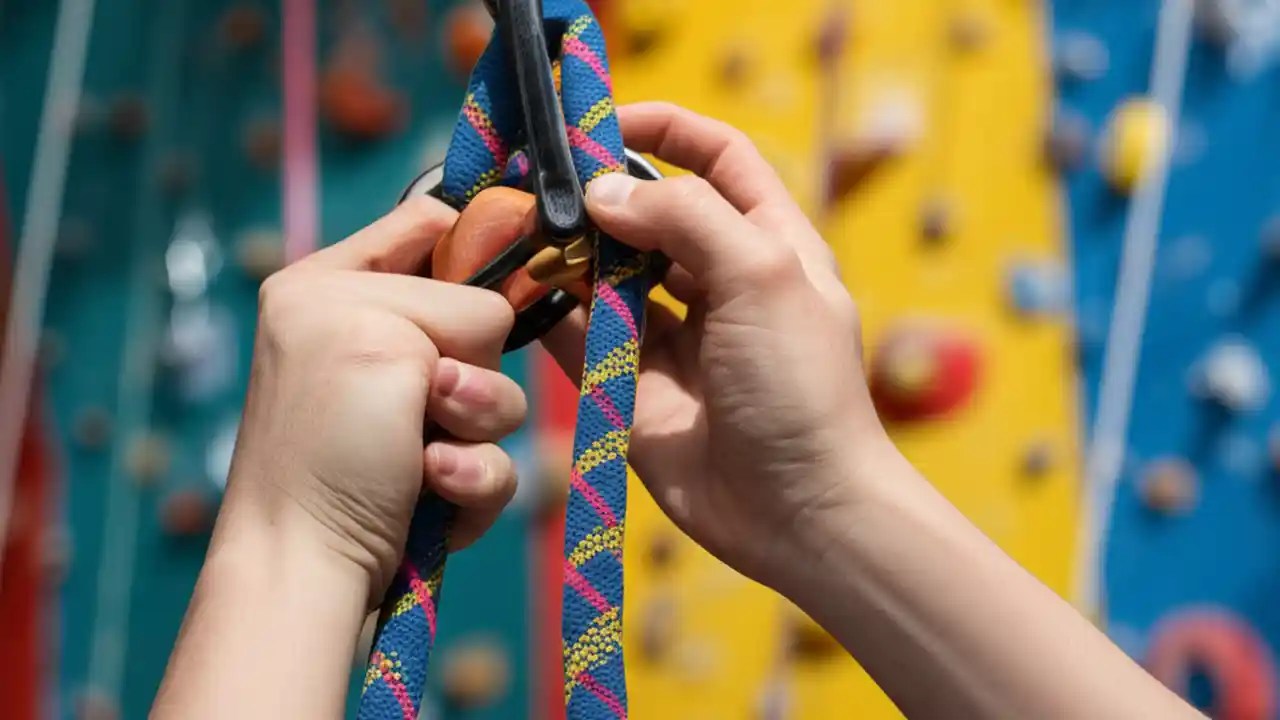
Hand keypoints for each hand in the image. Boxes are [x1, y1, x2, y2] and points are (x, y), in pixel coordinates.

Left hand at [218, 197, 526, 604]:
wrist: (309, 567)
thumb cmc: (325, 443)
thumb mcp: (375, 334)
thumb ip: (456, 302)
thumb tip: (500, 315)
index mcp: (335, 285)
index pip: (430, 224)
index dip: (479, 240)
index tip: (515, 267)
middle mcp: (375, 340)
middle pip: (484, 315)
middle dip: (474, 361)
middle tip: (434, 395)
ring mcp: (412, 411)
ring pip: (504, 392)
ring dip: (478, 425)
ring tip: (429, 458)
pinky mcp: (440, 470)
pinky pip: (500, 456)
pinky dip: (475, 477)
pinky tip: (437, 491)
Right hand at [543, 103, 893, 591]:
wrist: (800, 512)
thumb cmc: (801, 386)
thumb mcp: (764, 276)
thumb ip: (686, 219)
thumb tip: (604, 192)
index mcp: (767, 245)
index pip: (718, 160)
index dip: (666, 130)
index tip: (603, 121)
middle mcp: (719, 284)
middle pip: (651, 218)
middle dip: (600, 198)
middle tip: (540, 188)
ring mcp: (675, 339)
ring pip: (609, 277)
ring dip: (569, 255)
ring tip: (522, 236)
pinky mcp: (634, 388)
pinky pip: (583, 340)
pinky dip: (550, 316)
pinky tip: (518, 293)